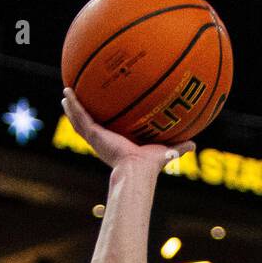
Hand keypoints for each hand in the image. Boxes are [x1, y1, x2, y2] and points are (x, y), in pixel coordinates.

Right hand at [61, 87, 195, 170]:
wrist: (137, 170)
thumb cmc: (150, 165)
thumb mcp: (166, 150)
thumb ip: (178, 146)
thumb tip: (195, 144)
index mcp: (117, 144)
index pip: (108, 132)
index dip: (103, 124)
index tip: (101, 113)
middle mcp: (105, 141)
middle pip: (90, 125)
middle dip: (83, 113)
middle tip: (77, 100)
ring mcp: (97, 138)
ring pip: (80, 120)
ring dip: (72, 107)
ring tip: (65, 94)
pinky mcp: (94, 135)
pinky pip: (80, 117)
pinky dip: (73, 105)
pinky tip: (66, 92)